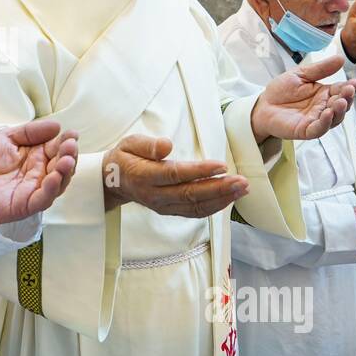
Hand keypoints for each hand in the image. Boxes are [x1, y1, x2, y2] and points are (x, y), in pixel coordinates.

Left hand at [0, 119, 78, 222]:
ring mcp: (34, 189)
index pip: (57, 148)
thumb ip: (31, 131)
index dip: (66, 142)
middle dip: (69, 155)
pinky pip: (43, 199)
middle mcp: (39, 173)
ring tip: (67, 160)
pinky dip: (51, 189)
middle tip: (71, 146)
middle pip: (61, 165)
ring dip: (65, 172)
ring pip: (58, 183)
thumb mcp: (7, 137)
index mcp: (36, 156)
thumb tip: (56, 126)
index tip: (72, 134)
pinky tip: (54, 177)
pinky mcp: (26, 204)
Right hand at [102, 134, 248, 216]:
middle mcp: (155, 196)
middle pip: (190, 194)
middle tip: (241, 181)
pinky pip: (195, 212)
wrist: (113, 182)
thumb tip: (167, 146)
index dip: (199, 171)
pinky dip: (214, 206)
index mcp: (144, 176)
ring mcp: (163, 206)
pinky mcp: (170, 211)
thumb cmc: (125, 158)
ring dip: (222, 199)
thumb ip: (147, 145)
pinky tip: (229, 197)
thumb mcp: (129, 143)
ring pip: (196, 206)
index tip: (221, 165)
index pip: (176, 175)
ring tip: (242, 189)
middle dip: (219, 188)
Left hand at [250, 55, 355, 142]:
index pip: (341, 90)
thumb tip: (340, 58)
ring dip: (339, 111)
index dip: (349, 87)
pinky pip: (319, 129)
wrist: (263, 104)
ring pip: (334, 118)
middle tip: (349, 90)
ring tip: (340, 101)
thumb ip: (320, 69)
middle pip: (341, 105)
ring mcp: (316, 120)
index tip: (354, 82)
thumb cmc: (281, 90)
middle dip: (347, 98)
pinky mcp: (306, 130)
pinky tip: (327, 113)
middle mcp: (323, 107)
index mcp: (324, 93)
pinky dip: (325, 123)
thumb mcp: (300, 74)